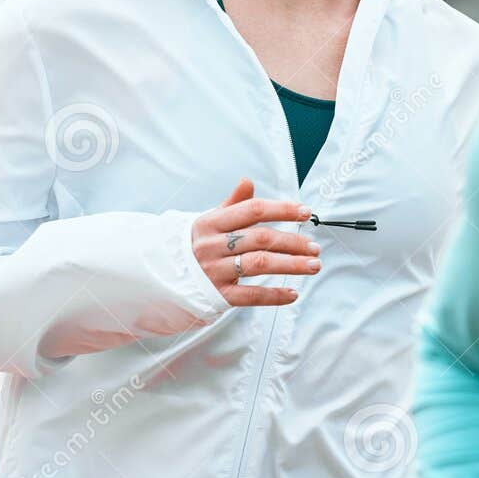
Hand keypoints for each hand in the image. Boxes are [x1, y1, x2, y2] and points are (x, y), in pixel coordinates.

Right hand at [191, 179, 317, 306]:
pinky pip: (250, 296)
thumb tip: (248, 182)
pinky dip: (274, 295)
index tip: (305, 213)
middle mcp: (213, 245)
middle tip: (315, 246)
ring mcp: (214, 270)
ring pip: (259, 264)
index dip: (282, 209)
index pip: (253, 210)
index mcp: (211, 222)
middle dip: (293, 242)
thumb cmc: (196, 244)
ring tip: (313, 265)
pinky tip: (293, 294)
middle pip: (261, 238)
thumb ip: (233, 204)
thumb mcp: (210, 220)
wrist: (163, 275)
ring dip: (291, 265)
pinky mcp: (217, 295)